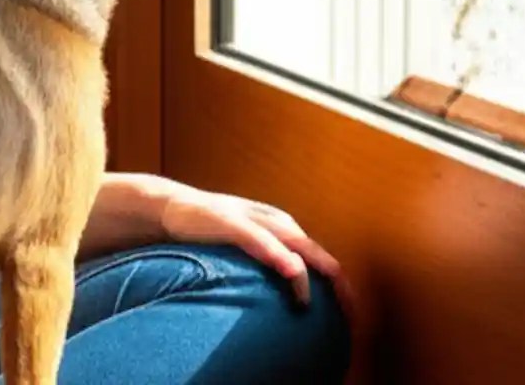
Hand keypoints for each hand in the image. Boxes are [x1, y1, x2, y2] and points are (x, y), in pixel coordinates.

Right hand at [159, 185, 354, 314]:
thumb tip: (286, 297)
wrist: (171, 207)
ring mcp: (254, 220)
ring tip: (327, 302)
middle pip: (319, 254)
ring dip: (314, 273)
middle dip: (339, 286)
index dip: (340, 288)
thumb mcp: (247, 247)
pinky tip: (291, 270)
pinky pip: (260, 239)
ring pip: (297, 246)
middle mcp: (276, 223)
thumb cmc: (210, 231)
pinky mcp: (231, 221)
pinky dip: (278, 254)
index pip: (322, 260)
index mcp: (283, 230)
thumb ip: (268, 263)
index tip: (351, 317)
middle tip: (352, 316)